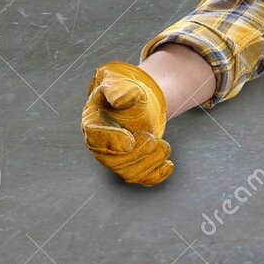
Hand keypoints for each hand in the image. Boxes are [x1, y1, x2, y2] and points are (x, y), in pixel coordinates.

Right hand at [81, 61, 172, 185]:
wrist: (136, 102)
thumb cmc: (124, 91)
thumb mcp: (120, 84)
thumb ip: (119, 90)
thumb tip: (121, 101)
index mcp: (93, 125)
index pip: (96, 139)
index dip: (112, 142)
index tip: (129, 141)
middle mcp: (101, 147)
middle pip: (115, 162)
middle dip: (138, 153)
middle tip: (152, 137)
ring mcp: (117, 159)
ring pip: (130, 174)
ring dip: (150, 162)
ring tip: (164, 145)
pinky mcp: (133, 166)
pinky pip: (143, 179)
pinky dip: (157, 175)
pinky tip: (169, 165)